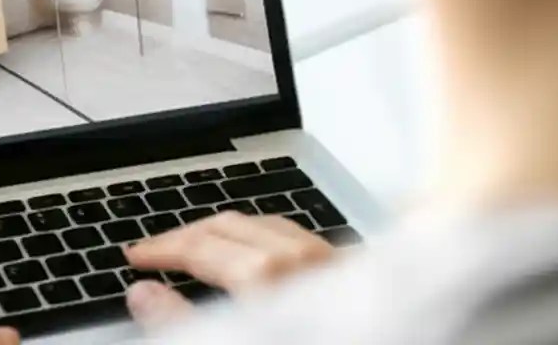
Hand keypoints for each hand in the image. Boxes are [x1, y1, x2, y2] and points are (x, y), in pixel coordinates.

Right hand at [123, 212, 334, 327]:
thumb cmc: (330, 338)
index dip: (160, 248)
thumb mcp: (241, 340)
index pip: (198, 247)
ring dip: (226, 231)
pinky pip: (297, 236)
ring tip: (201, 246)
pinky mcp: (354, 271)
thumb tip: (145, 296)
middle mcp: (300, 259)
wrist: (421, 342)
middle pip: (229, 225)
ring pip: (265, 225)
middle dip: (188, 233)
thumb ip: (182, 324)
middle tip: (158, 250)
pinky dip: (263, 238)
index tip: (136, 257)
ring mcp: (331, 260)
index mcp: (267, 278)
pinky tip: (260, 255)